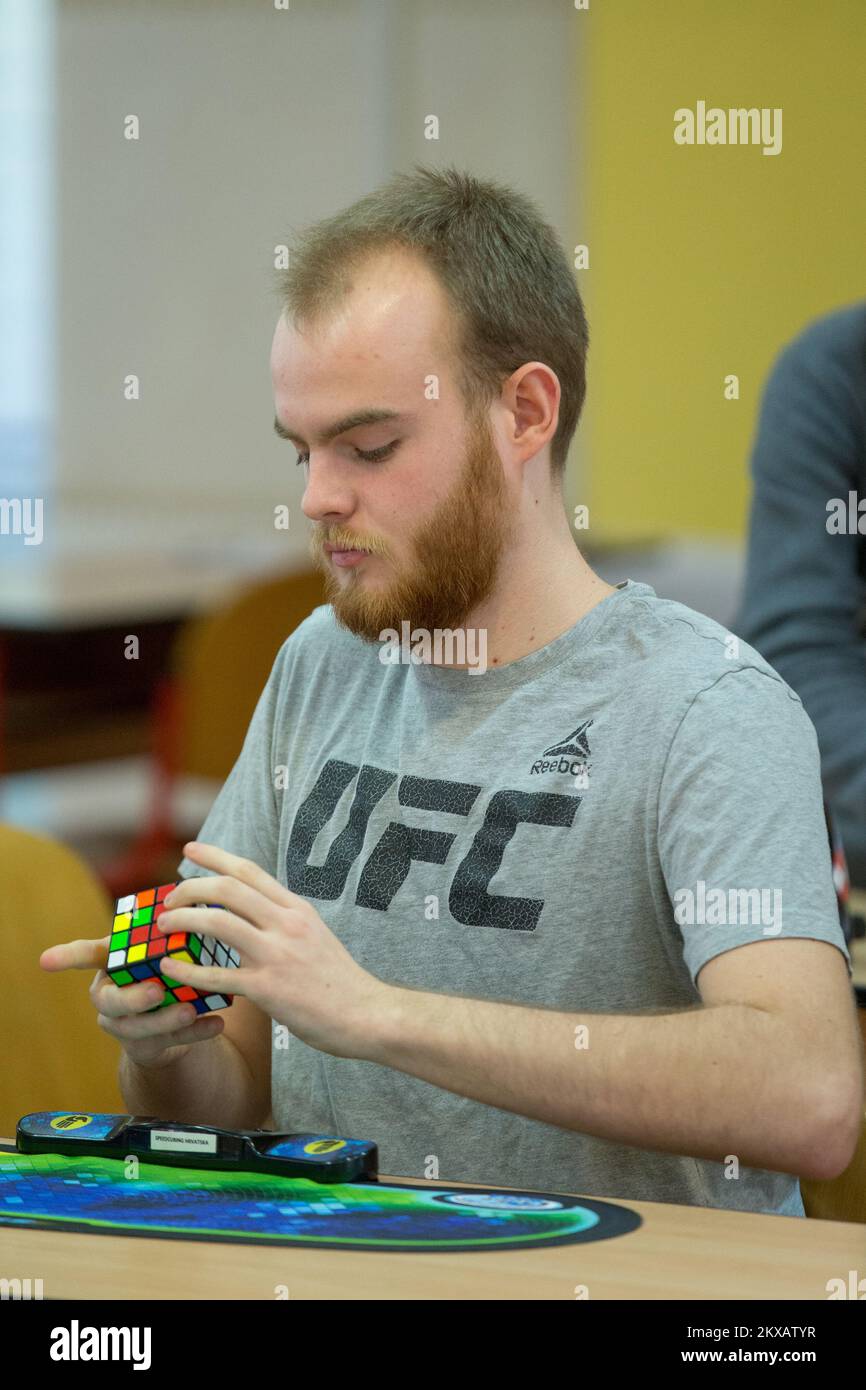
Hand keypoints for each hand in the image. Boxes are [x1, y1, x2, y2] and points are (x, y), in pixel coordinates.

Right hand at [39, 934, 225, 1068]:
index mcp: (111, 965)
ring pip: (139, 1029)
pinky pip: (172, 1044)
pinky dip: (196, 1033)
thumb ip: (165, 929)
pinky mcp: (150, 1048)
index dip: (67, 958)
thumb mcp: (161, 946)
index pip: (85, 957)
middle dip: (133, 998)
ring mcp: (126, 1026)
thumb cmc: (162, 967)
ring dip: (166, 1019)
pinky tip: (216, 1022)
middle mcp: (111, 997)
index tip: (47, 961)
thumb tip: (186, 899)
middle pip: (111, 1002)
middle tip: (156, 991)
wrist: (172, 1018)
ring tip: (190, 1010)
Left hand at [153, 842, 391, 1058]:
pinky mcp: (268, 989)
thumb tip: (254, 912)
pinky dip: (187, 969)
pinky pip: (217, 974)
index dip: (215, 857)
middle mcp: (286, 924)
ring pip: (218, 922)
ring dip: (183, 920)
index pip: (249, 871)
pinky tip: (169, 968)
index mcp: (296, 909)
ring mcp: (276, 955)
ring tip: (164, 926)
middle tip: (169, 900)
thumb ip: (285, 921)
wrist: (366, 1014)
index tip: (190, 850)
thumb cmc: (339, 980)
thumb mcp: (315, 934)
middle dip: (190, 888)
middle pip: (227, 889)